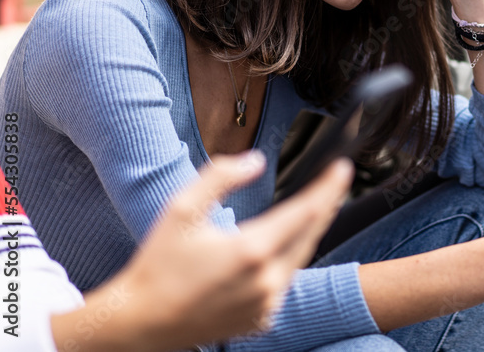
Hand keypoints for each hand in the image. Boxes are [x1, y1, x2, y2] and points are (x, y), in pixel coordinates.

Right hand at [53, 152, 352, 351]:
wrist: (141, 322)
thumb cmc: (158, 266)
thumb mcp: (182, 209)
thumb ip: (221, 176)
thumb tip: (256, 161)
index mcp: (251, 250)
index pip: (307, 211)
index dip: (329, 187)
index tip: (342, 168)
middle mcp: (267, 281)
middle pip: (312, 234)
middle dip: (326, 205)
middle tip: (335, 181)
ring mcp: (267, 304)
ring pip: (301, 259)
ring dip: (308, 232)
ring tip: (314, 207)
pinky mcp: (262, 319)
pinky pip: (285, 283)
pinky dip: (288, 261)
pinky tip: (283, 246)